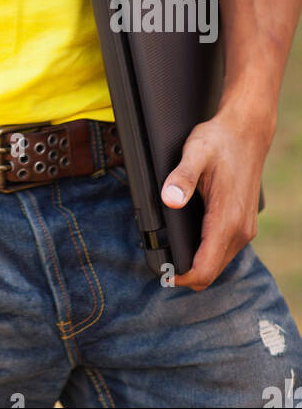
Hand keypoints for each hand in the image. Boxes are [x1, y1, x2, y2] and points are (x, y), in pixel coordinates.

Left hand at [160, 107, 271, 289]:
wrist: (246, 132)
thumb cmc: (220, 141)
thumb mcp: (195, 153)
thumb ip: (182, 178)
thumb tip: (170, 200)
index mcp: (227, 220)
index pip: (204, 269)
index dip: (181, 277)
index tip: (162, 271)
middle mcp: (240, 231)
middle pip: (211, 272)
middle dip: (185, 272)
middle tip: (161, 260)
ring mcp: (244, 229)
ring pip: (218, 263)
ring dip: (197, 263)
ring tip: (172, 250)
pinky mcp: (244, 224)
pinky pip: (224, 250)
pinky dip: (207, 252)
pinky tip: (190, 238)